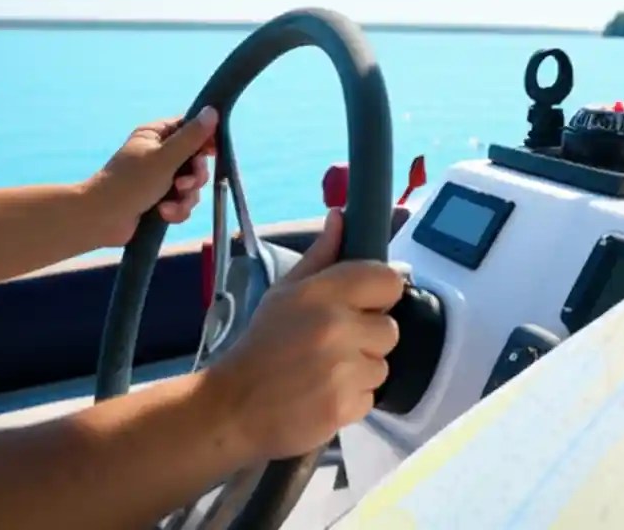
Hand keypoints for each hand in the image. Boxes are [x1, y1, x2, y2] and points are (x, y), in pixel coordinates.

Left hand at [83, 108, 218, 246]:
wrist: (101, 220)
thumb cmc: (130, 183)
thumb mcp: (164, 157)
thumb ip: (191, 137)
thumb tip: (212, 111)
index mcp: (156, 135)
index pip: (189, 128)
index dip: (205, 138)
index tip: (213, 151)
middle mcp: (159, 154)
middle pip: (196, 160)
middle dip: (194, 177)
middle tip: (183, 185)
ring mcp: (161, 178)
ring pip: (192, 185)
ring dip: (185, 197)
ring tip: (169, 204)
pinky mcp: (162, 200)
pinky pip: (183, 202)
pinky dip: (176, 210)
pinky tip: (163, 214)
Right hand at [203, 209, 403, 459]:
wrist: (232, 407)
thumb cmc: (261, 345)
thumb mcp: (285, 293)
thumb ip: (321, 256)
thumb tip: (341, 216)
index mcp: (323, 292)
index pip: (388, 281)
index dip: (380, 294)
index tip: (363, 305)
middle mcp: (338, 327)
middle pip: (390, 328)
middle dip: (368, 337)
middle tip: (334, 344)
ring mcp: (344, 369)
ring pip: (382, 364)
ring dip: (361, 370)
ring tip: (326, 372)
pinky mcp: (346, 405)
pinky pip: (371, 396)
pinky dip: (352, 398)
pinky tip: (324, 394)